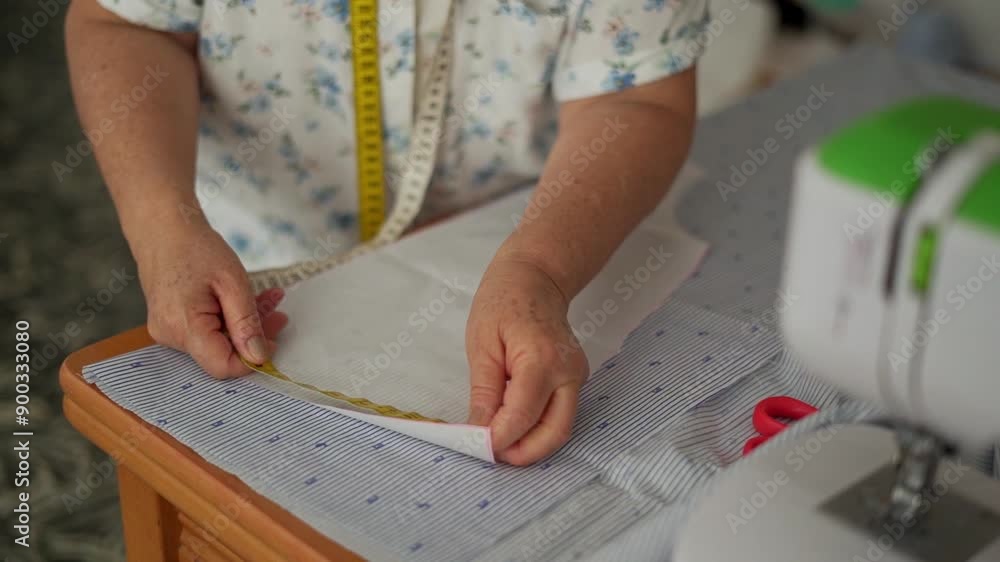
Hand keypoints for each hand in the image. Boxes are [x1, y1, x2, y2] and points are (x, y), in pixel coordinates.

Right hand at [134, 219, 288, 377]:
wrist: (163, 228)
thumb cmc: (195, 248)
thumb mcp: (232, 282)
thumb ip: (246, 323)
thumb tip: (259, 357)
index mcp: (183, 326)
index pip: (221, 366)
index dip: (251, 360)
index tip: (274, 340)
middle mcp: (170, 335)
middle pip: (222, 353)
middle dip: (254, 336)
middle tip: (278, 313)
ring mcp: (168, 331)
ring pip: (218, 341)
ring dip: (245, 323)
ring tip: (268, 299)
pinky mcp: (171, 325)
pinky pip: (207, 331)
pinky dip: (229, 318)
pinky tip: (246, 300)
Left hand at [465, 257, 588, 464]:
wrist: (535, 278)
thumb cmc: (503, 302)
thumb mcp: (482, 344)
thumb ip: (484, 392)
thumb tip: (479, 431)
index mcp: (542, 359)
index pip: (522, 415)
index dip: (500, 438)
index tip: (476, 446)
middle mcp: (568, 371)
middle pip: (555, 432)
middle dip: (524, 453)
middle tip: (492, 456)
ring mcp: (577, 376)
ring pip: (562, 428)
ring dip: (532, 444)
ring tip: (500, 444)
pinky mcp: (576, 380)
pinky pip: (560, 414)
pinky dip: (538, 429)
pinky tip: (513, 426)